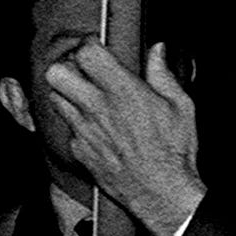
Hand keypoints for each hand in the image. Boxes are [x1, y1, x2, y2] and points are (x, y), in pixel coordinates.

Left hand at [43, 41, 206, 235]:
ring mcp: (84, 129)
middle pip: (56, 73)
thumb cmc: (174, 150)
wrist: (159, 191)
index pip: (87, 53)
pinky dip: (77, 121)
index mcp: (124, 91)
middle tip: (84, 70)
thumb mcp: (181, 106)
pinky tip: (96, 125)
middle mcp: (97, 108)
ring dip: (68, 92)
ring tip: (87, 96)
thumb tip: (157, 50)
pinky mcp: (79, 148)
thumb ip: (163, 74)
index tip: (97, 46)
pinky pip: (67, 126)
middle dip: (68, 67)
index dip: (89, 44)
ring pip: (55, 98)